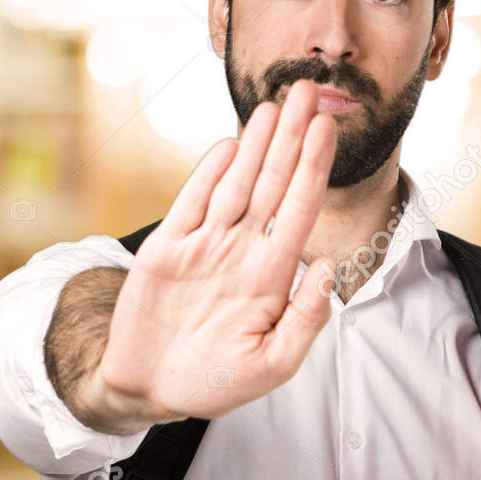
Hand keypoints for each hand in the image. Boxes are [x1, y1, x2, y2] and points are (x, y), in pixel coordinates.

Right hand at [98, 79, 338, 420]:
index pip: (300, 211)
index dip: (314, 169)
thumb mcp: (272, 365)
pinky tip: (232, 144)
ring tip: (275, 105)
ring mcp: (204, 246)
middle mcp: (241, 251)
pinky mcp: (167, 247)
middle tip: (310, 91)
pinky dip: (209, 173)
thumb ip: (304, 320)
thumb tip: (329, 269)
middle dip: (292, 138)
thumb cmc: (215, 382)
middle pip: (273, 184)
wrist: (150, 389)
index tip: (329, 129)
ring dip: (256, 145)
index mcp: (271, 276)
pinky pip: (192, 201)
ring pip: (236, 184)